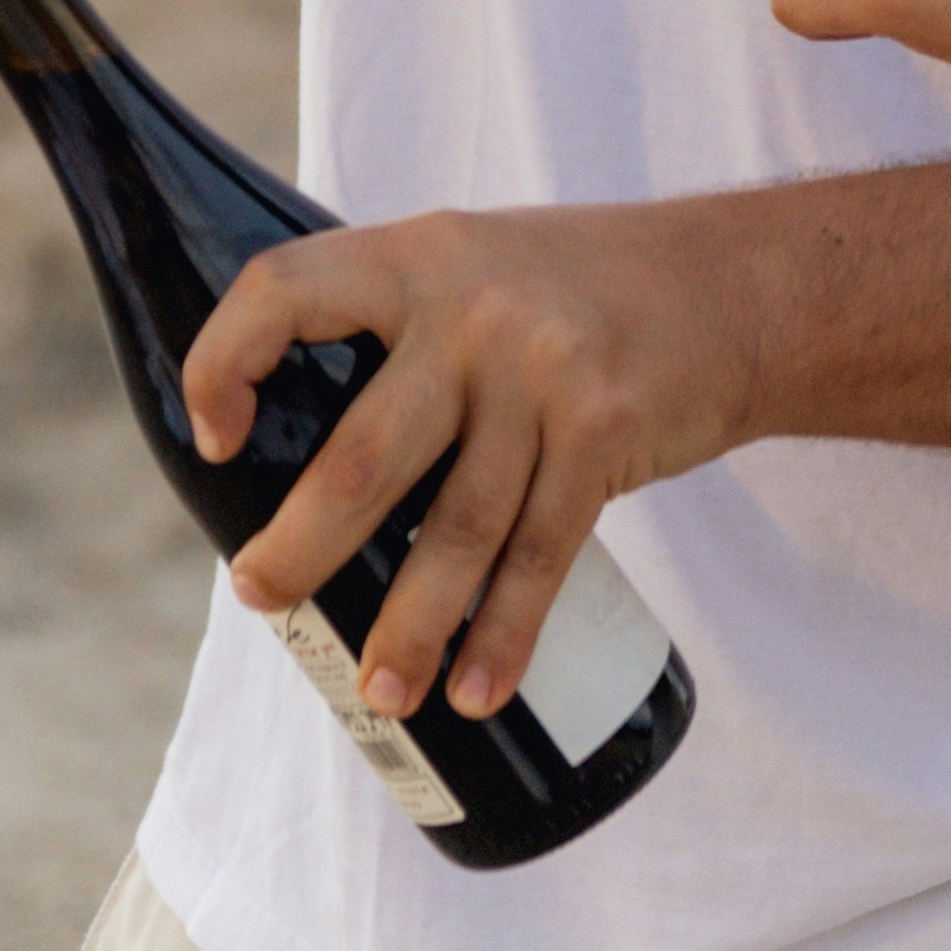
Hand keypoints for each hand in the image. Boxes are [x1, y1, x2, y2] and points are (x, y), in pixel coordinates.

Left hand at [180, 206, 742, 720]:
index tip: (212, 436)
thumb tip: (303, 457)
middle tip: (262, 599)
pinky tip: (475, 689)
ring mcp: (543, 376)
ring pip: (455, 529)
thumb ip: (401, 327)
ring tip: (376, 692)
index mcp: (417, 258)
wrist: (738, 287)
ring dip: (409, 629)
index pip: (285, 291)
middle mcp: (473, 311)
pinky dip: (503, 635)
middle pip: (363, 455)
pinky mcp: (604, 434)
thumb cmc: (581, 287)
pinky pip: (540, 556)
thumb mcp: (477, 263)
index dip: (227, 359)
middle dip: (302, 548)